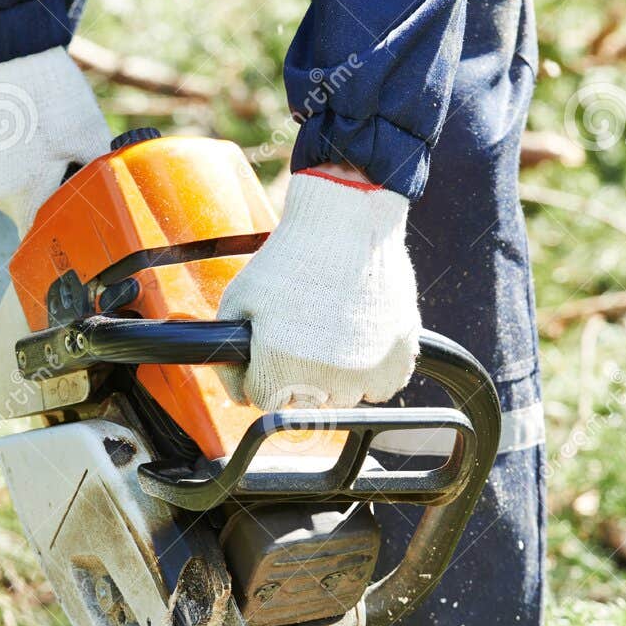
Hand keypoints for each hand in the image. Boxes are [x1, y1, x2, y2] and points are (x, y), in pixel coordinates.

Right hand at [0, 47, 111, 232]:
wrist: (2, 47)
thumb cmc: (50, 92)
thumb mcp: (89, 136)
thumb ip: (97, 176)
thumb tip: (111, 199)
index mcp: (25, 196)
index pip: (40, 236)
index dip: (57, 231)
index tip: (68, 222)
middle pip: (23, 209)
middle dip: (42, 191)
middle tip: (57, 157)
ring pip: (3, 188)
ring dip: (19, 173)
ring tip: (31, 135)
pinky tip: (9, 127)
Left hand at [217, 168, 419, 410]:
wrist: (347, 224)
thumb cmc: (290, 258)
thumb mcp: (239, 299)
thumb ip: (228, 350)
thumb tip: (235, 395)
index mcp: (279, 368)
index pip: (262, 400)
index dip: (259, 375)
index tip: (267, 353)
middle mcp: (323, 380)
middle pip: (302, 401)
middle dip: (293, 375)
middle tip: (301, 334)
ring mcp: (364, 372)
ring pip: (342, 398)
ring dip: (332, 378)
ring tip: (331, 335)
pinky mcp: (397, 359)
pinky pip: (380, 389)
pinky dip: (370, 374)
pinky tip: (360, 343)